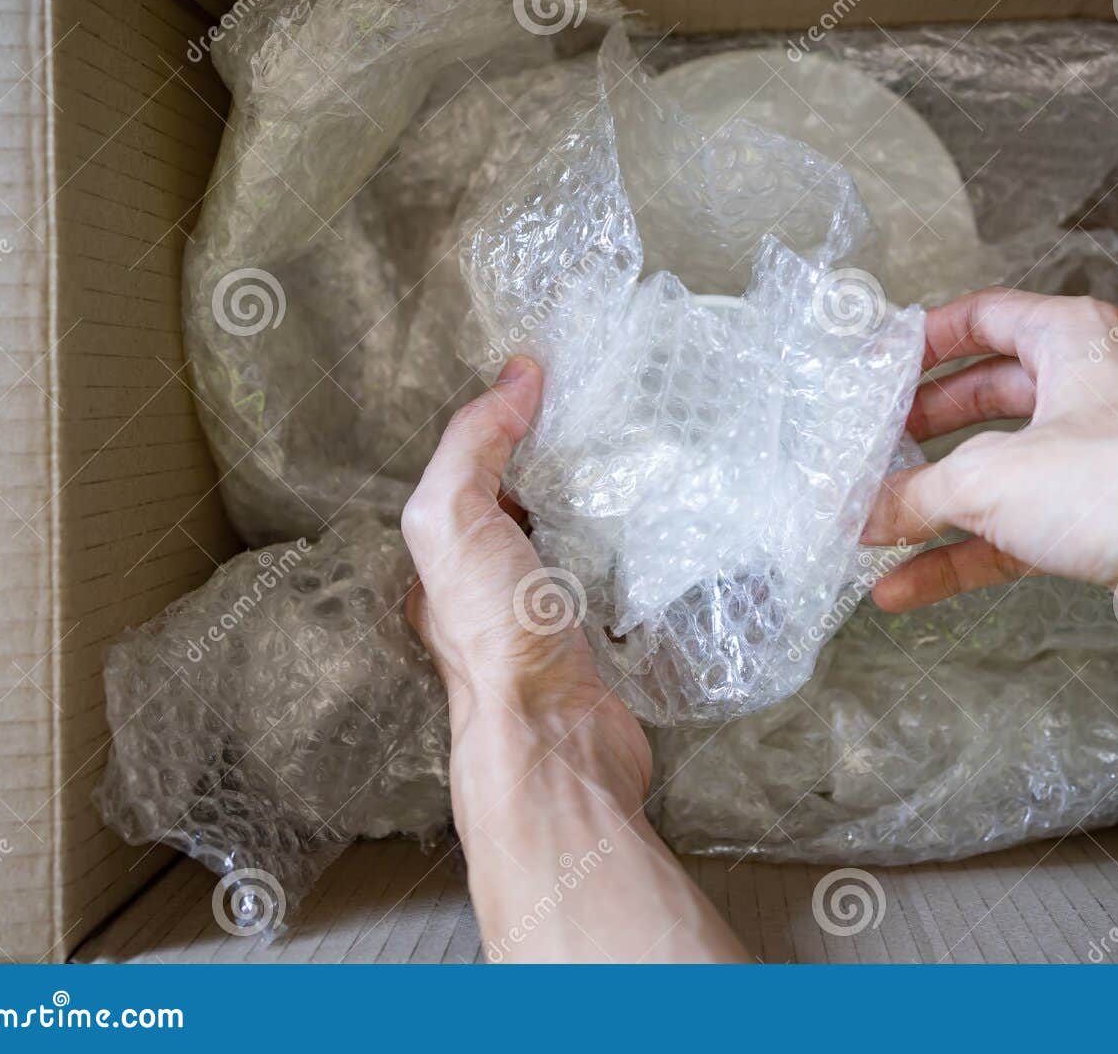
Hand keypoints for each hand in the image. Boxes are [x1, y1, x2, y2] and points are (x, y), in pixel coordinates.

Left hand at [400, 356, 648, 807]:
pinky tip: (669, 532)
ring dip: (608, 509)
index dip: (507, 428)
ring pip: (579, 544)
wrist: (556, 741)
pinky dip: (643, 556)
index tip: (555, 388)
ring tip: (649, 463)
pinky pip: (622, 584)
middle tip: (613, 420)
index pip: (473, 475)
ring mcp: (550, 622)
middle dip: (564, 466)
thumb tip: (516, 376)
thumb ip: (474, 445)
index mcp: (448, 561)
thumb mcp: (455, 519)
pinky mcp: (604, 645)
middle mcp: (492, 592)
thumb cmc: (497, 636)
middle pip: (528, 509)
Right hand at [862, 287, 1117, 672]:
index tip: (879, 367)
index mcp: (1073, 341)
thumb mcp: (994, 476)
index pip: (986, 318)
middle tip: (873, 448)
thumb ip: (918, 493)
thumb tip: (866, 510)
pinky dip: (962, 560)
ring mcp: (1100, 466)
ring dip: (934, 506)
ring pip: (1000, 477)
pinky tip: (908, 586)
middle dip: (924, 429)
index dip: (927, 340)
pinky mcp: (1107, 532)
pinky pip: (1016, 539)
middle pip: (988, 399)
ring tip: (872, 525)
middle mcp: (1091, 395)